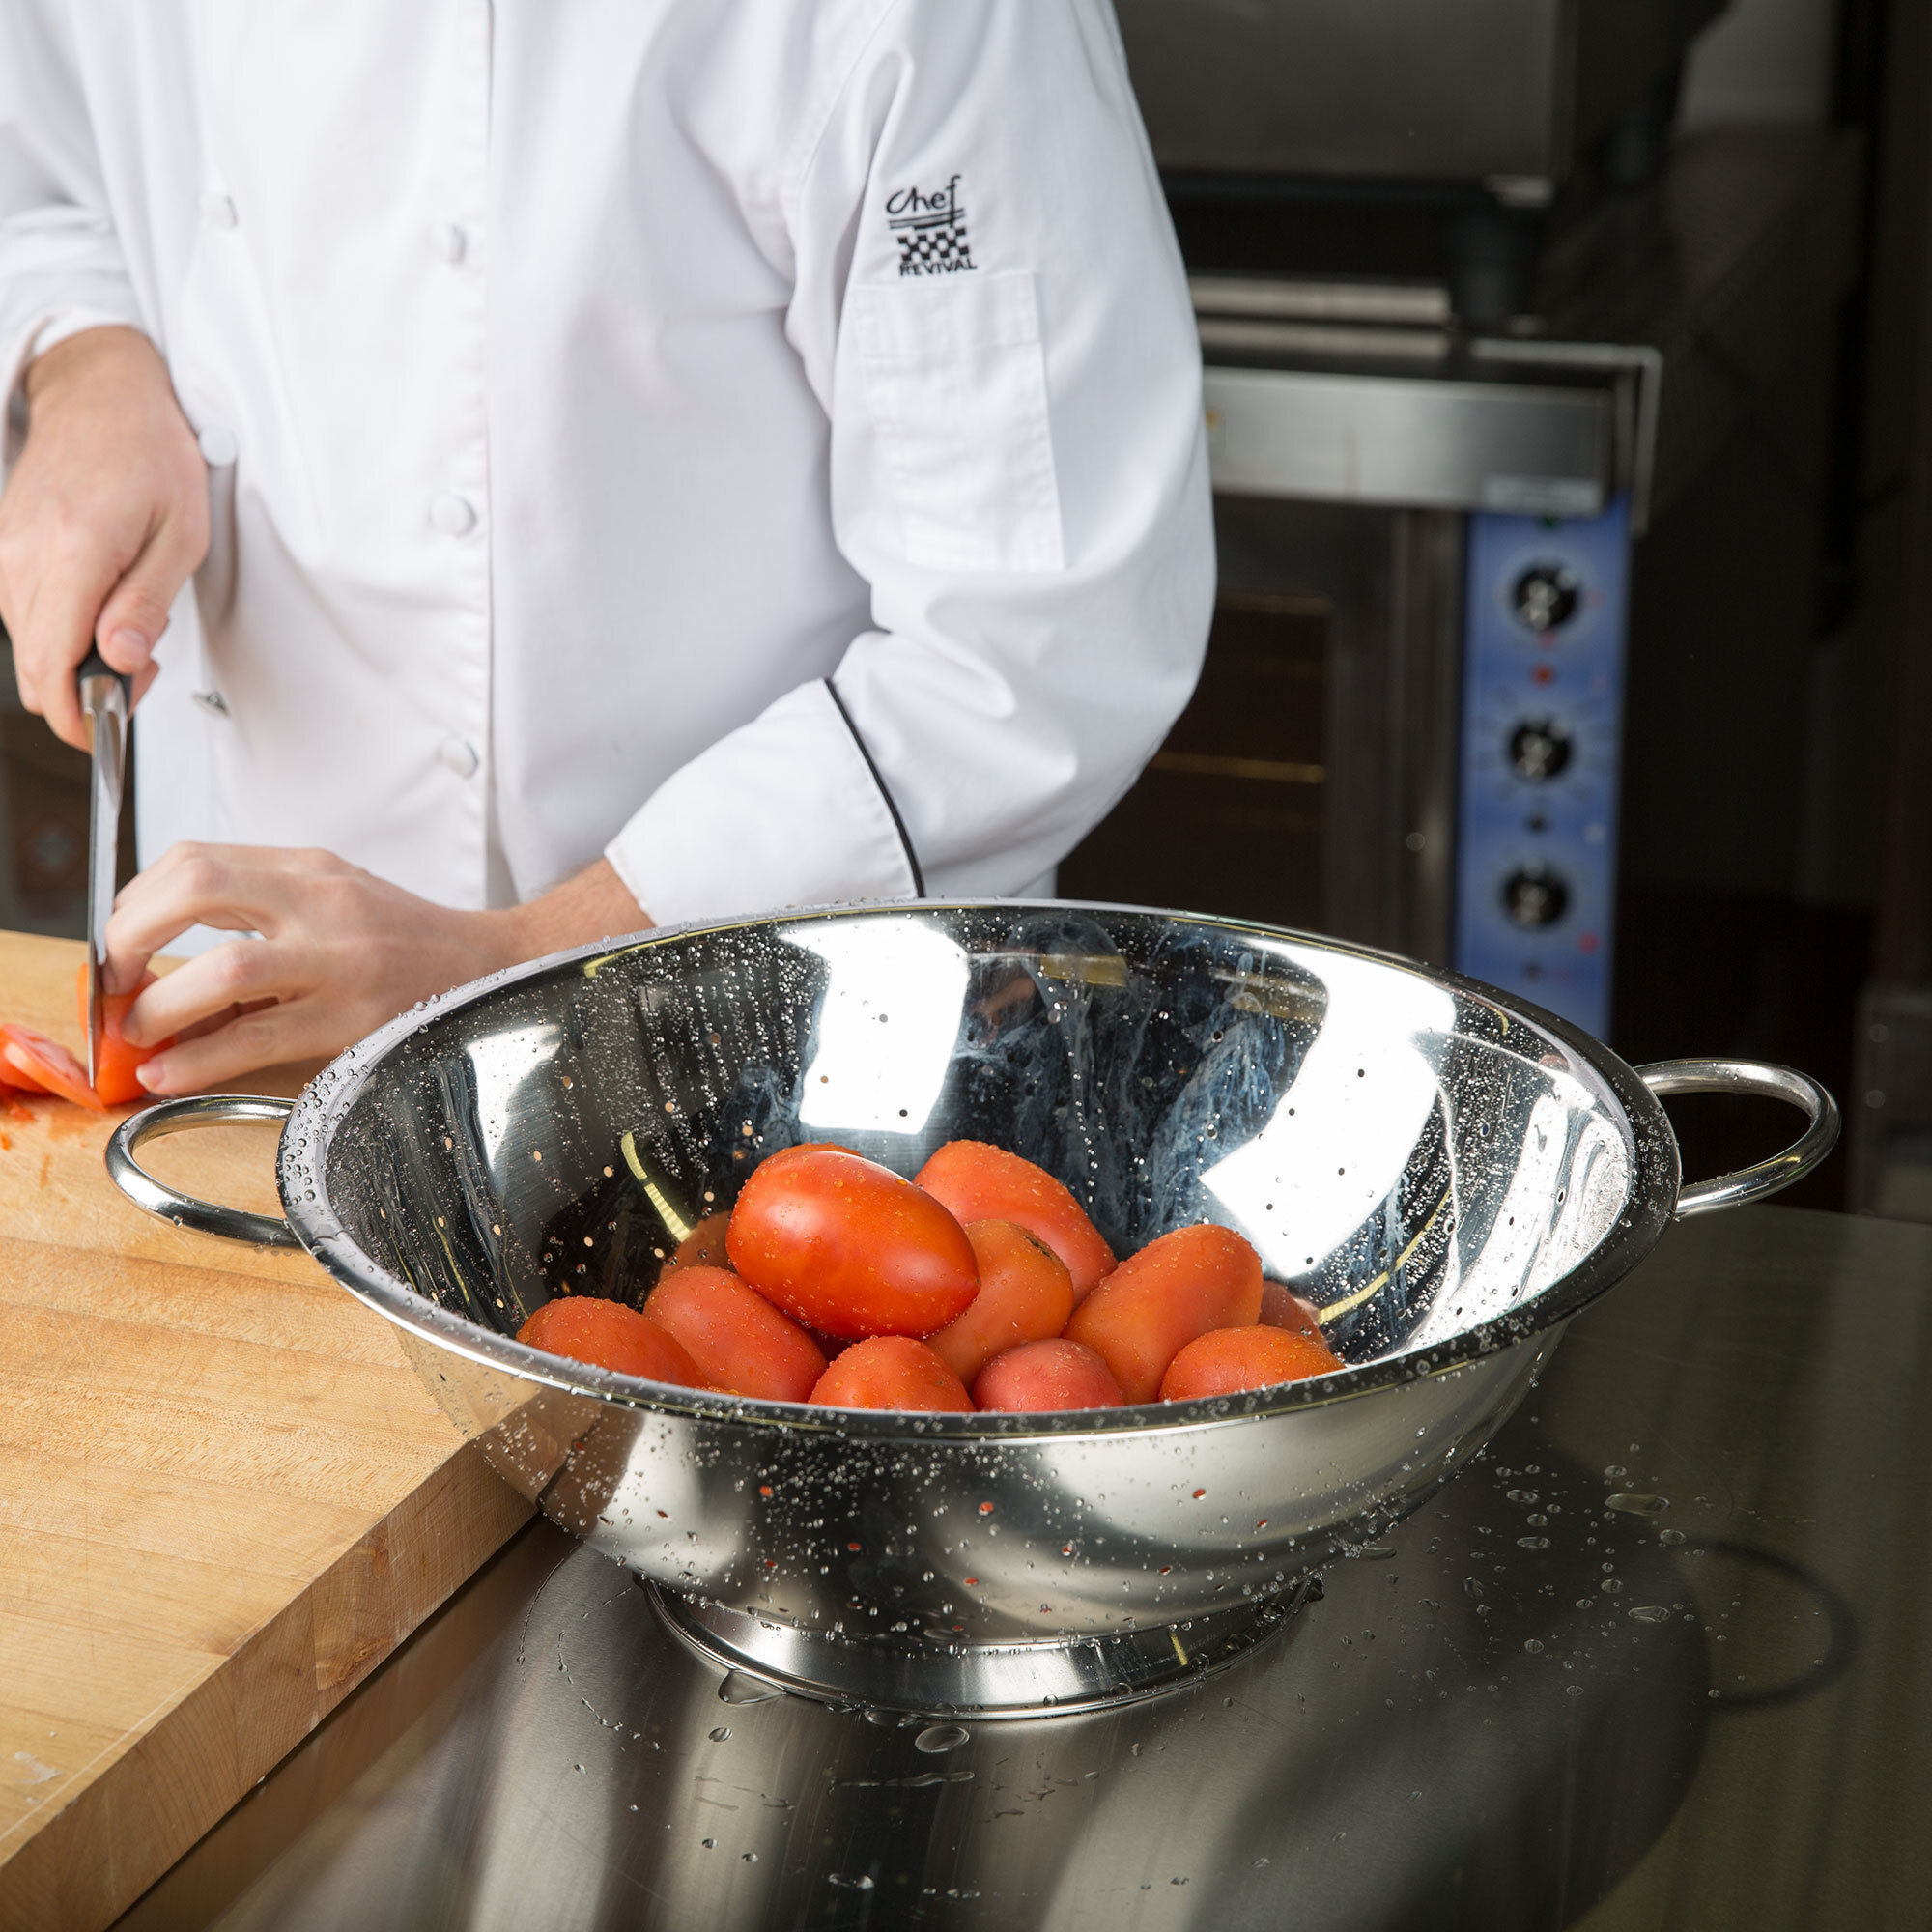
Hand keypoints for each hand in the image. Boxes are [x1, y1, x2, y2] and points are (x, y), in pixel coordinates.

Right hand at [0, 326, 208, 748]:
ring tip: (131, 621)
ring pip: (29, 648)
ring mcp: (3, 554)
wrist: (100, 396)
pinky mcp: (0, 552)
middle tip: (142, 667)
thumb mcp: (181, 536)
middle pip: (34, 669)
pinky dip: (62, 630)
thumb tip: (119, 661)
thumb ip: (145, 604)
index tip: (107, 732)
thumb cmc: (150, 456)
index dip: (76, 716)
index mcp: (73, 552)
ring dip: (77, 658)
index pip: (50, 665)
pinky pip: (24, 617)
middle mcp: (22, 556)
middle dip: (87, 692)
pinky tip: (101, 605)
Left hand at [110, 846, 650, 1093]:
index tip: (121, 946)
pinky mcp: (355, 1017)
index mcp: (310, 869)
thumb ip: (260, 915)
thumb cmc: (411, 943)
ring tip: (139, 1033)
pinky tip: (172, 1071)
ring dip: (160, 1005)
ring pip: (224, 967)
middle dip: (133, 937)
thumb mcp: (336, 901)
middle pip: (196, 885)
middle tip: (115, 981)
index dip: (137, 904)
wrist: (498, 970)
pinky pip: (259, 1038)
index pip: (195, 860)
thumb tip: (163, 966)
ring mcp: (341, 959)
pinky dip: (200, 1058)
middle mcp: (323, 901)